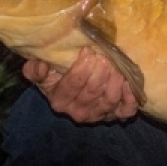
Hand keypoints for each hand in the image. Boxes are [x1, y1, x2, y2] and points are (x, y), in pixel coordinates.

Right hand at [22, 48, 138, 122]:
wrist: (77, 90)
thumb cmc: (59, 78)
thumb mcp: (43, 74)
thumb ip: (36, 70)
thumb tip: (41, 65)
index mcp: (60, 101)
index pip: (73, 84)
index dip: (81, 67)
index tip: (88, 49)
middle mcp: (79, 112)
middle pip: (93, 90)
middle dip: (100, 69)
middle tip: (105, 53)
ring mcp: (100, 115)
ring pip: (110, 98)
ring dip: (115, 78)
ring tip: (116, 62)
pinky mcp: (117, 115)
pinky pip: (126, 109)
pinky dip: (130, 96)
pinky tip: (128, 81)